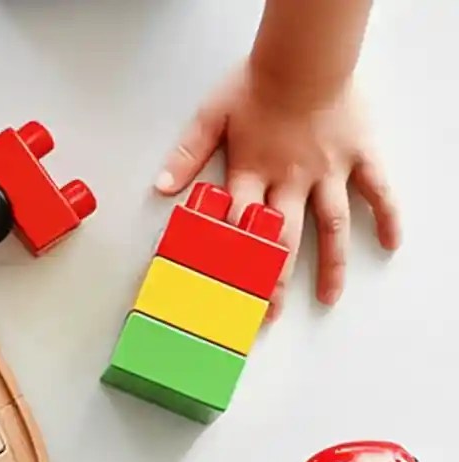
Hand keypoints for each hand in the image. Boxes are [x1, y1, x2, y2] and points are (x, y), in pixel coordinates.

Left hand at [154, 60, 399, 318]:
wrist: (303, 57)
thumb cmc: (256, 84)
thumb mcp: (210, 118)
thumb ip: (186, 156)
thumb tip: (161, 188)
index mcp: (251, 174)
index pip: (237, 229)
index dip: (230, 264)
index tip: (224, 294)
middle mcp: (289, 181)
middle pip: (281, 241)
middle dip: (274, 281)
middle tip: (270, 314)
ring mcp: (327, 172)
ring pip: (330, 227)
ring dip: (330, 265)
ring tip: (329, 298)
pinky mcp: (359, 157)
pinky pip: (377, 192)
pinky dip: (387, 217)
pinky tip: (389, 244)